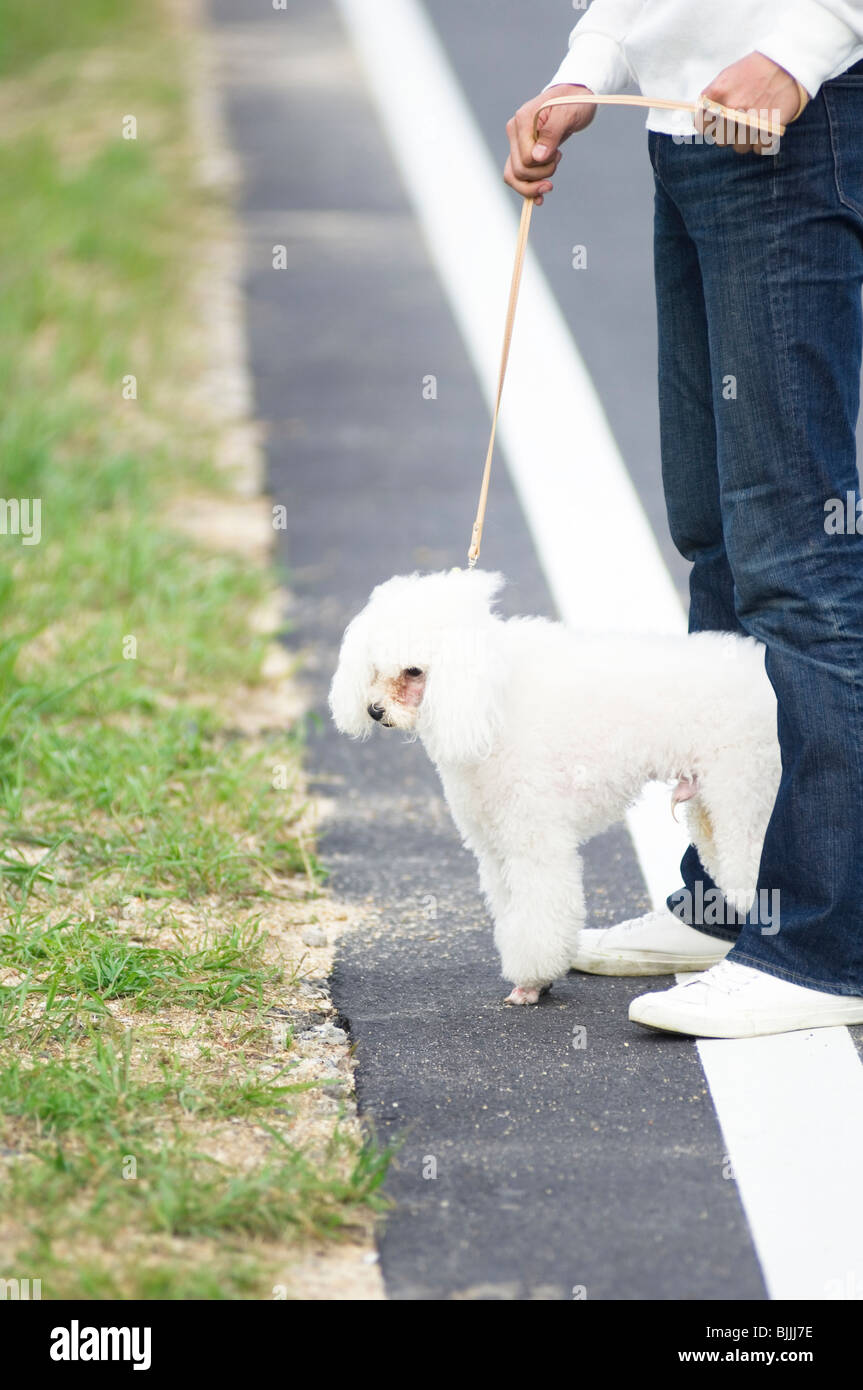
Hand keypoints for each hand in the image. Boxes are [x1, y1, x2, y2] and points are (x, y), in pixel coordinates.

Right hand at [504, 84, 596, 202]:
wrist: (574, 98)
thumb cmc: (573, 103)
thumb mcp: (568, 114)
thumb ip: (551, 134)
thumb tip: (537, 158)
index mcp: (522, 120)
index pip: (525, 159)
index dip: (543, 165)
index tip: (559, 154)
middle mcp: (514, 132)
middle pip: (518, 171)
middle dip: (541, 175)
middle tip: (558, 159)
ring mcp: (516, 143)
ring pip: (513, 177)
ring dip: (534, 185)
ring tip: (550, 178)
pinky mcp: (521, 151)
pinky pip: (517, 177)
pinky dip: (528, 189)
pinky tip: (540, 197)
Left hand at [696, 51, 807, 152]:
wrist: (788, 62)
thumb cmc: (755, 70)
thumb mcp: (727, 76)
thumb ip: (712, 97)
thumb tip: (702, 117)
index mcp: (718, 94)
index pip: (701, 125)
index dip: (709, 127)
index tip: (716, 124)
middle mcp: (732, 107)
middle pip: (721, 140)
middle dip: (729, 135)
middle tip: (739, 123)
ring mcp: (750, 118)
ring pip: (740, 147)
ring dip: (746, 140)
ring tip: (754, 123)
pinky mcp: (769, 127)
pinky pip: (758, 148)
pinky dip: (762, 142)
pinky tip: (765, 128)